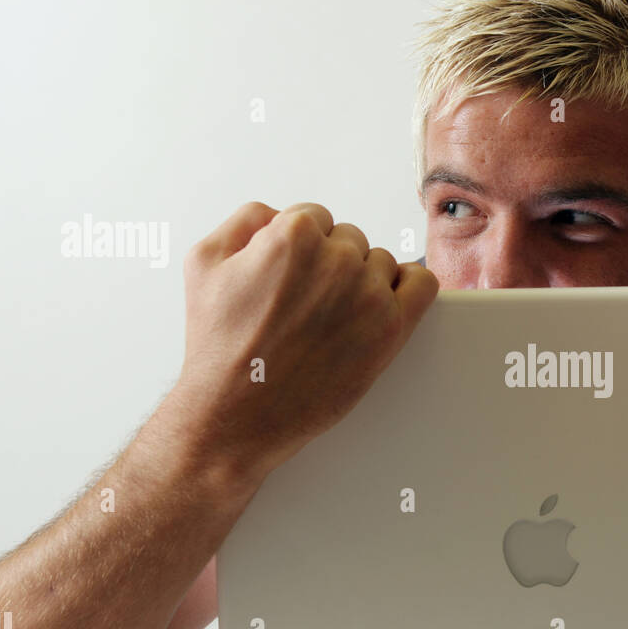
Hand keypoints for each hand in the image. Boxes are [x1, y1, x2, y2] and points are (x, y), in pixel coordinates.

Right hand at [169, 201, 438, 484]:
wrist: (237, 415)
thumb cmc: (219, 346)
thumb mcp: (205, 262)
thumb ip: (245, 221)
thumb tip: (278, 214)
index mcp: (294, 235)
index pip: (315, 218)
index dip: (300, 250)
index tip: (292, 279)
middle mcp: (336, 259)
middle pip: (349, 240)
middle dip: (329, 266)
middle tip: (306, 306)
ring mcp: (368, 294)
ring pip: (381, 262)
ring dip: (363, 282)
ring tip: (330, 318)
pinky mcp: (391, 329)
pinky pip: (423, 284)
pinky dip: (409, 288)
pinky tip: (386, 305)